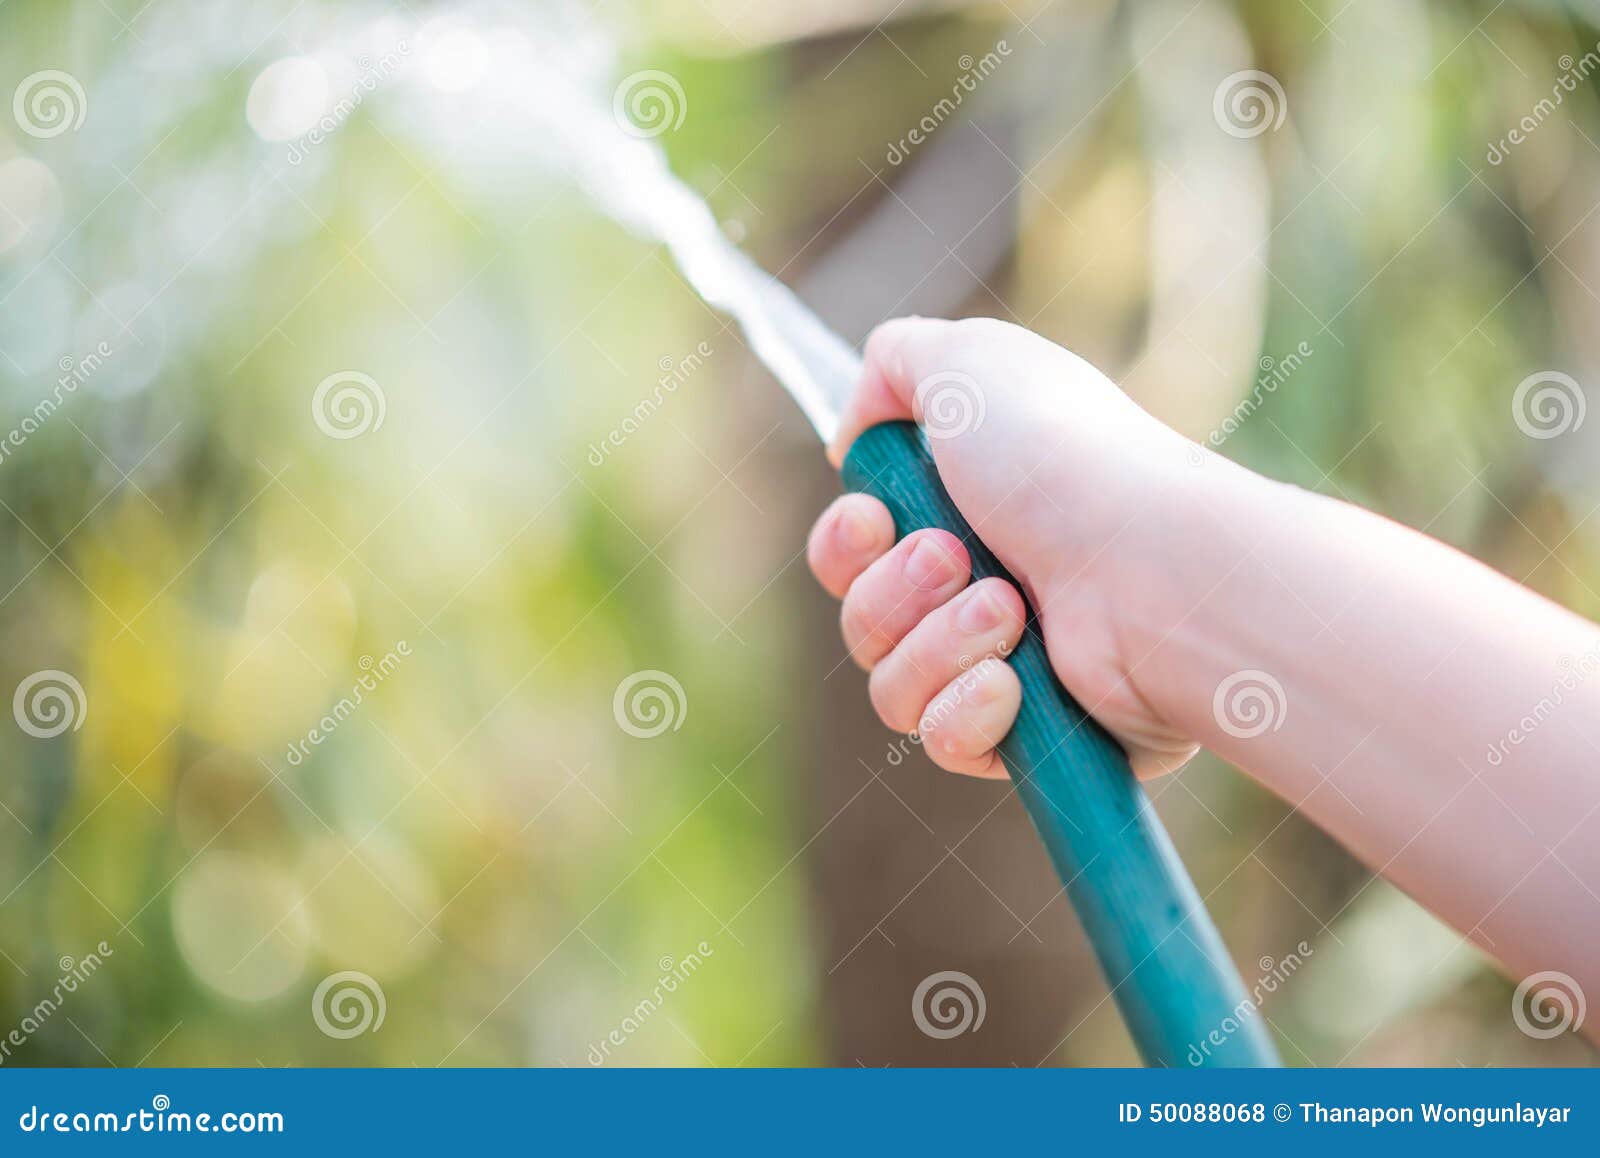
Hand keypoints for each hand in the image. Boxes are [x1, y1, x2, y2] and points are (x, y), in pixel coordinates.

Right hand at [808, 316, 1209, 779]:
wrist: (1152, 567)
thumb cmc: (1064, 459)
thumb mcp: (969, 363)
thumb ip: (894, 363)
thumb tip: (855, 434)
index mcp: (964, 514)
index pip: (851, 555)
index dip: (844, 543)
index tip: (873, 519)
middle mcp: (980, 590)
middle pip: (861, 622)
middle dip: (894, 590)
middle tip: (959, 556)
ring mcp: (1006, 668)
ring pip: (891, 688)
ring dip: (937, 643)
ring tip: (1011, 609)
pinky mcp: (1032, 738)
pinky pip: (943, 741)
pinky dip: (966, 710)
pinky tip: (1013, 684)